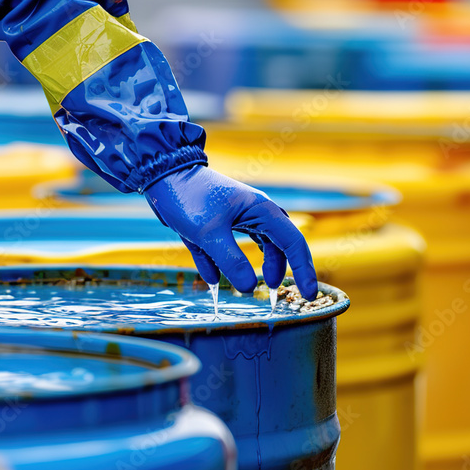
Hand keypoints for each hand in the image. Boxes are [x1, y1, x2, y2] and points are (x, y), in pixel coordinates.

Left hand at [144, 165, 317, 299]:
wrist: (160, 174)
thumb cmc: (188, 198)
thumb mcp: (210, 234)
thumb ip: (232, 261)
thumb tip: (250, 287)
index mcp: (261, 211)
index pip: (293, 243)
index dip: (304, 270)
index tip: (310, 294)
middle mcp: (253, 213)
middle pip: (279, 245)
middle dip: (285, 269)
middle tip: (285, 295)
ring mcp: (234, 218)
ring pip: (256, 246)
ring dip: (257, 267)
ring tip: (255, 287)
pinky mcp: (214, 224)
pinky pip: (224, 248)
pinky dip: (221, 264)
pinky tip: (213, 280)